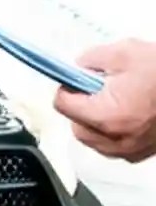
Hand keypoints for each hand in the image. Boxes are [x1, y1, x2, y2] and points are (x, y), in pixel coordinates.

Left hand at [53, 39, 155, 161]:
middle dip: (81, 105)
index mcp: (108, 115)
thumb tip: (76, 68)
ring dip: (95, 120)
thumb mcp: (125, 53)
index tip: (73, 80)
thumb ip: (91, 59)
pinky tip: (127, 111)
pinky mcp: (142, 153)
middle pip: (75, 125)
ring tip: (116, 98)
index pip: (63, 105)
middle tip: (96, 87)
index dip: (67, 87)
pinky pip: (113, 145)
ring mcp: (130, 149)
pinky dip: (112, 130)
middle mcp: (117, 139)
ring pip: (93, 138)